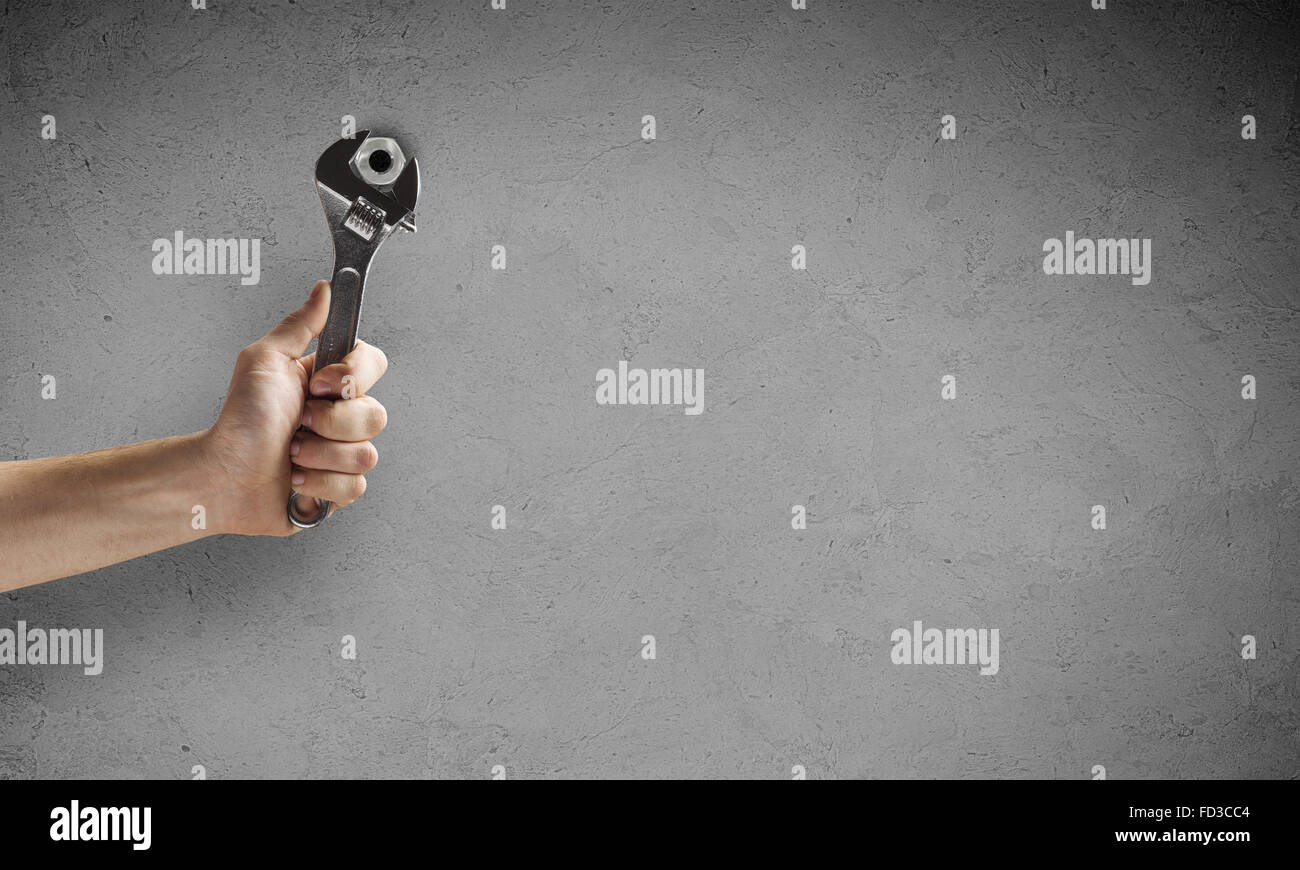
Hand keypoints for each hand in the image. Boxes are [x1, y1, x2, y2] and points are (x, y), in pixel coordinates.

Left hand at [201, 280, 389, 535]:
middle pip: (376, 416)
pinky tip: (297, 479)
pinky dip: (319, 484)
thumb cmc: (240, 420)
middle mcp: (342, 417)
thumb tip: (323, 290)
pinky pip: (355, 487)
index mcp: (329, 382)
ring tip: (291, 455)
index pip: (374, 364)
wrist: (224, 474)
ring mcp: (343, 454)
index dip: (353, 377)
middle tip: (298, 423)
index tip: (318, 385)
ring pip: (366, 455)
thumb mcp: (266, 360)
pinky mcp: (340, 489)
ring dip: (319, 456)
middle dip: (330, 424)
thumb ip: (301, 324)